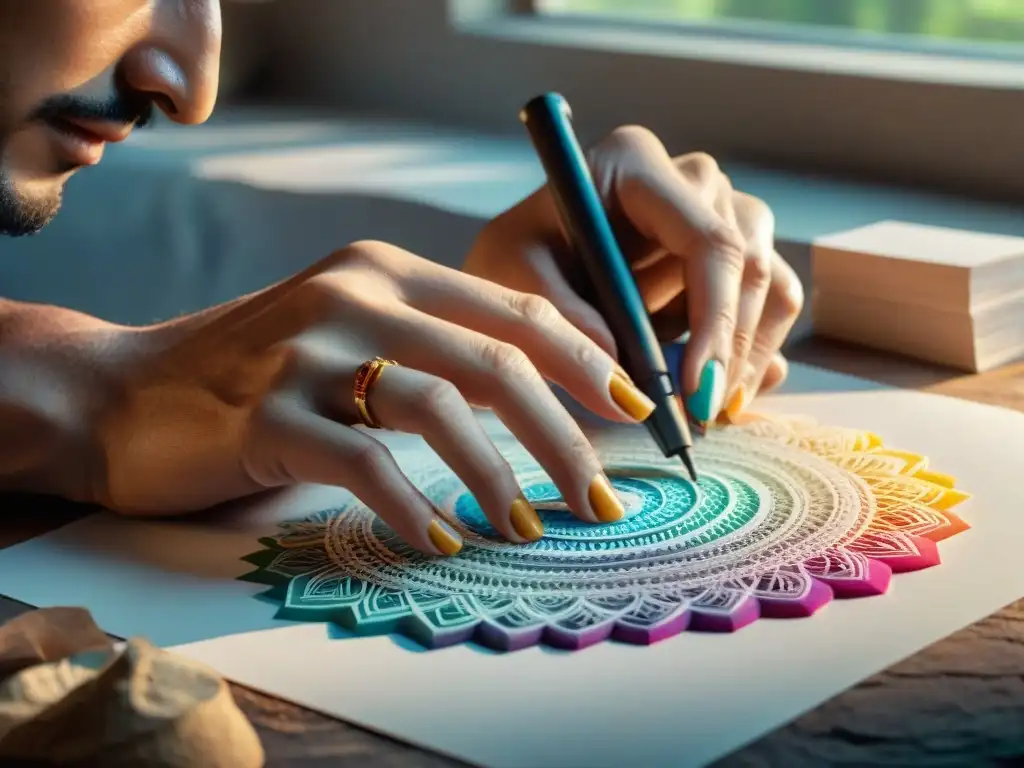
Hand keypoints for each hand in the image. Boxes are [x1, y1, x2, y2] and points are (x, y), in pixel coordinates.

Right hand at [0, 243, 660, 554]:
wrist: (124, 392)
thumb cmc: (253, 375)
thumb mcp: (350, 335)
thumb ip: (430, 349)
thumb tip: (537, 402)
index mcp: (386, 271)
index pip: (515, 308)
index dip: (589, 360)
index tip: (636, 411)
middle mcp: (354, 295)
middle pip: (497, 362)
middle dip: (567, 435)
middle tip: (602, 497)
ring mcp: (307, 351)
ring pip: (440, 410)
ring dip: (501, 478)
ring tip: (531, 526)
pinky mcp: (264, 414)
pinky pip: (363, 464)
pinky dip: (414, 506)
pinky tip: (442, 539)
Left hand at [464, 126, 803, 423]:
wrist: (527, 262)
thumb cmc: (517, 257)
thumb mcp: (513, 275)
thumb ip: (561, 317)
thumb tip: (625, 381)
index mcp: (638, 164)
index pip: (708, 240)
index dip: (714, 317)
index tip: (694, 386)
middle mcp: (693, 183)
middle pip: (750, 266)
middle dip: (729, 351)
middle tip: (697, 417)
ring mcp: (723, 217)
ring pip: (771, 289)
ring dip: (744, 358)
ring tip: (699, 410)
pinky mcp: (736, 260)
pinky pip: (771, 308)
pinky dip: (752, 358)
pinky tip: (713, 395)